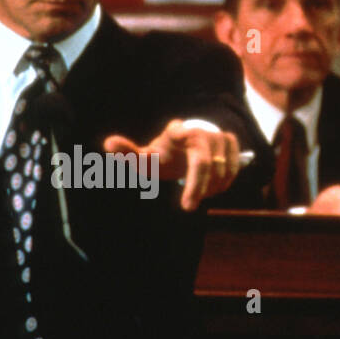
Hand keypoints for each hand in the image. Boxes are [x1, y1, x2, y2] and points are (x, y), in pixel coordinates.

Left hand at [103, 120, 240, 210]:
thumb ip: (128, 153)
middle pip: (203, 164)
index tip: (177, 136)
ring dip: (209, 189)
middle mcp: (198, 131)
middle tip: (187, 208)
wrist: (189, 147)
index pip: (177, 133)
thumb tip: (108, 142)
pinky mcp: (231, 141)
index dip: (178, 133)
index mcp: (175, 133)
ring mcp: (217, 135)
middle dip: (196, 187)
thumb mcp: (146, 158)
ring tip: (196, 194)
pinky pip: (231, 170)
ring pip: (219, 171)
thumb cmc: (164, 156)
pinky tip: (211, 189)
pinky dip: (222, 184)